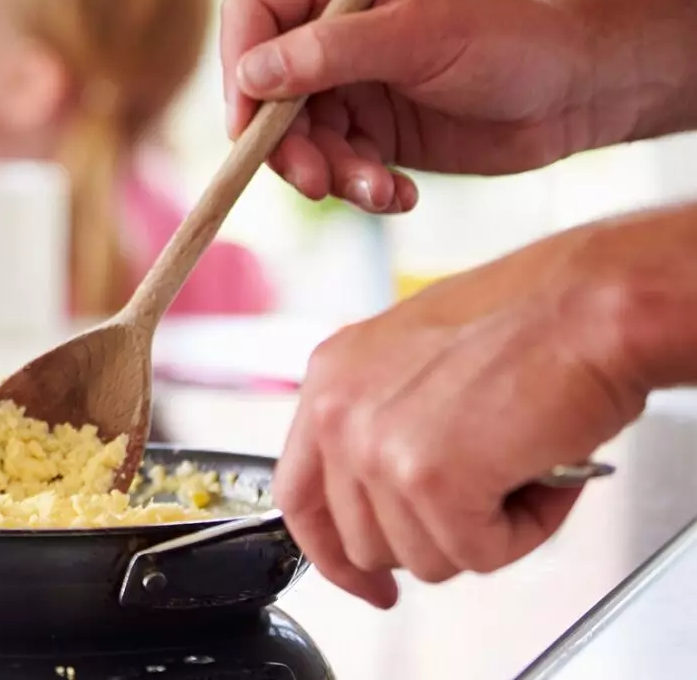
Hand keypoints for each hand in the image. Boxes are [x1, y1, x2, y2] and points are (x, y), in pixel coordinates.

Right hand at [220, 0, 603, 211]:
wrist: (580, 92)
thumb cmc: (513, 38)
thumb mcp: (423, 36)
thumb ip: (334, 51)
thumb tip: (253, 73)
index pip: (252, 13)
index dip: (240, 67)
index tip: (248, 125)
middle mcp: (330, 26)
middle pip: (263, 87)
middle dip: (285, 142)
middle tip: (316, 181)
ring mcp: (347, 79)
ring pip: (296, 137)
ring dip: (331, 172)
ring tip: (380, 190)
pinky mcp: (369, 128)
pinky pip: (335, 164)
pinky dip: (361, 187)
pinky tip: (402, 194)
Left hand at [272, 205, 691, 607]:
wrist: (587, 307)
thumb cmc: (530, 323)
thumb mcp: (420, 365)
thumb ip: (389, 429)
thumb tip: (397, 503)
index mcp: (330, 379)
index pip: (300, 497)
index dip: (334, 554)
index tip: (365, 580)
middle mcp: (338, 412)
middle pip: (364, 540)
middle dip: (433, 537)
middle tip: (488, 496)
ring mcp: (376, 448)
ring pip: (421, 558)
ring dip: (484, 532)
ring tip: (520, 468)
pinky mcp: (430, 481)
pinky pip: (477, 555)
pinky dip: (524, 531)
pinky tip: (540, 476)